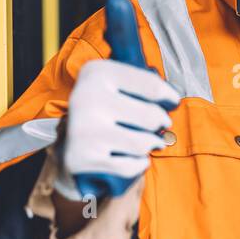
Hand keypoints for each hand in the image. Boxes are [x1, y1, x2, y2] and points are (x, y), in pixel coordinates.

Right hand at [53, 58, 180, 201]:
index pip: (151, 86)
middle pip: (150, 117)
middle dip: (160, 124)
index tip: (173, 102)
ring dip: (151, 144)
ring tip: (150, 141)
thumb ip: (142, 81)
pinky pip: (130, 166)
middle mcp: (86, 98)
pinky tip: (134, 157)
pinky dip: (138, 164)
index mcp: (96, 72)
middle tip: (160, 126)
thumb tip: (173, 99)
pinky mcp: (81, 157)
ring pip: (142, 143)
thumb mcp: (114, 82)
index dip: (169, 96)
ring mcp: (83, 129)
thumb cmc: (102, 108)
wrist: (65, 144)